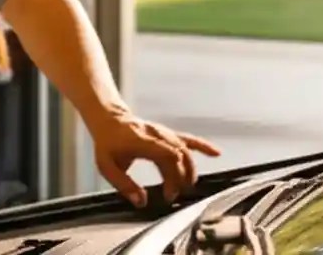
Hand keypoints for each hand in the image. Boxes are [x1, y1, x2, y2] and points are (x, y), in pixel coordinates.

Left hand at [89, 111, 220, 207]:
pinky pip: (188, 139)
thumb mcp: (106, 166)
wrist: (108, 120)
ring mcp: (163, 133)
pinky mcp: (168, 134)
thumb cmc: (107, 143)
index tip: (169, 193)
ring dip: (191, 169)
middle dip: (182, 177)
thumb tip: (141, 201)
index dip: (173, 176)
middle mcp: (156, 135)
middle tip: (176, 194)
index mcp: (141, 141)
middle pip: (179, 155)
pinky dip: (203, 146)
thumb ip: (123, 184)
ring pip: (186, 148)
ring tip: (189, 185)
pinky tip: (216, 153)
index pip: (166, 156)